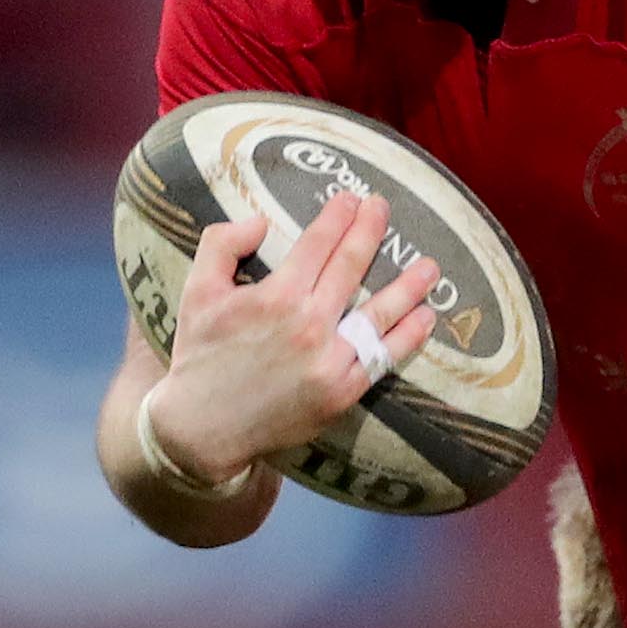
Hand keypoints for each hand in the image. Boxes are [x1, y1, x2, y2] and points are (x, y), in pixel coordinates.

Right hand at [144, 188, 446, 479]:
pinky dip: (407, 337)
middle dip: (371, 230)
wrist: (204, 428)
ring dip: (408, 285)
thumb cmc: (200, 355)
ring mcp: (330, 361)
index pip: (318, 243)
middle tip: (382, 208)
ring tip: (429, 266)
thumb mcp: (196, 291)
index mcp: (275, 296)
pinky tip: (424, 317)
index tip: (351, 199)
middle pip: (351, 266)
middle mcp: (309, 324)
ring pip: (379, 313)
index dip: (338, 217)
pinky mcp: (342, 392)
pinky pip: (382, 359)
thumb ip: (222, 244)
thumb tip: (261, 220)